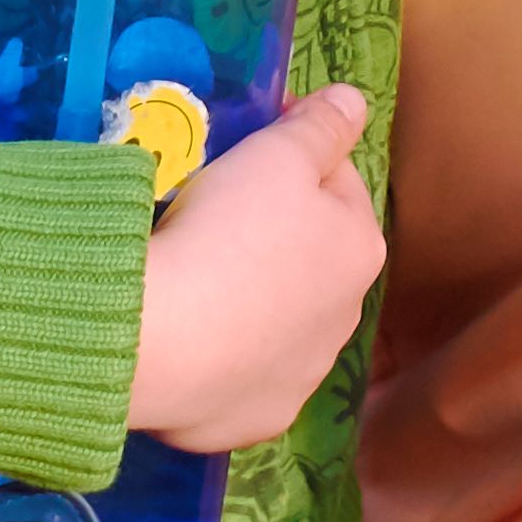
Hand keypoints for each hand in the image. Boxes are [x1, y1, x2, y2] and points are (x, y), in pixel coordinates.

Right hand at [128, 82, 382, 455]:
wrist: (161, 340)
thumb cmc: (226, 232)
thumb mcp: (276, 154)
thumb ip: (323, 125)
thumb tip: (356, 102)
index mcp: (360, 249)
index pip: (338, 181)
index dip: (296, 154)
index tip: (249, 145)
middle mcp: (345, 318)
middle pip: (311, 253)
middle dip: (278, 232)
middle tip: (215, 212)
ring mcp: (301, 376)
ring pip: (279, 318)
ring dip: (253, 296)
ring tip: (198, 279)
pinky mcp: (256, 419)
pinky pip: (242, 374)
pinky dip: (223, 355)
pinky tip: (190, 338)